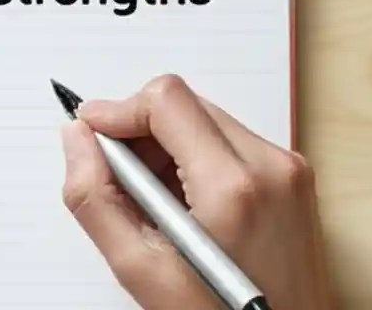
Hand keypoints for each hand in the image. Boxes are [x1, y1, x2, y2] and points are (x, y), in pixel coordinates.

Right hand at [61, 75, 333, 309]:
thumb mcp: (142, 270)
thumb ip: (96, 197)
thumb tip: (77, 139)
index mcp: (233, 185)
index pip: (166, 100)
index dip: (118, 112)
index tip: (91, 135)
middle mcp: (271, 165)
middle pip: (185, 106)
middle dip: (141, 134)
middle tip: (121, 185)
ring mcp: (289, 170)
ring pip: (206, 120)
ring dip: (167, 149)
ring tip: (158, 208)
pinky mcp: (294, 178)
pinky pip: (231, 142)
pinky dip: (197, 161)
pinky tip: (187, 209)